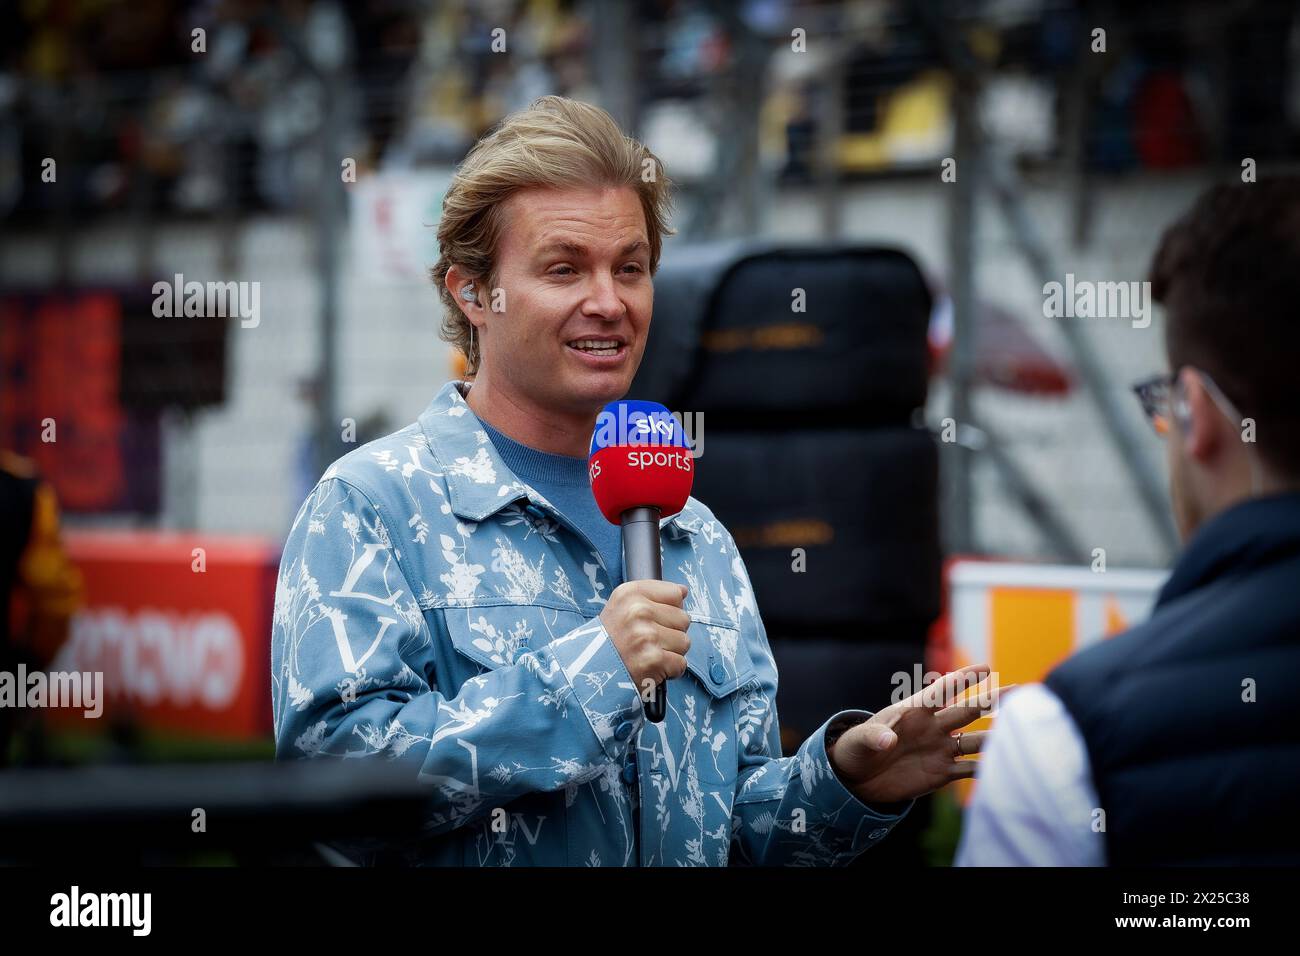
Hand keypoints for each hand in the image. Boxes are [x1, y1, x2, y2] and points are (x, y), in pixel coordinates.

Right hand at [600, 580, 690, 700]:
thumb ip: (652, 596)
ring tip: (648, 654)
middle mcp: (638, 611)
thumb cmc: (610, 641)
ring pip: (684, 642)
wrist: (589, 671)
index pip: (676, 594)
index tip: (653, 620)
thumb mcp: (621, 607)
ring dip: (671, 652)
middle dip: (671, 633)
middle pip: (683, 619)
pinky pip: (681, 663)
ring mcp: (646, 635)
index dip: (669, 610)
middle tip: (648, 642)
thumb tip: (683, 591)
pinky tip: (652, 668)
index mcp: (630, 594)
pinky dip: (670, 671)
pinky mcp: (653, 660)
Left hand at [827, 664, 1009, 804]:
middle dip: (993, 700)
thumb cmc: (858, 749)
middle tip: (1021, 690)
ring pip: (975, 741)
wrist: (858, 777)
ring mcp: (940, 749)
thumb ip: (873, 737)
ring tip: (1023, 734)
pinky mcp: (941, 773)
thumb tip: (888, 740)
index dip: (962, 679)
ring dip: (997, 737)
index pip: (941, 691)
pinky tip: (1007, 770)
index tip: (986, 668)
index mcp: (913, 710)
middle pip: (968, 711)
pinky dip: (987, 770)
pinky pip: (969, 770)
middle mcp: (932, 727)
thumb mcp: (860, 740)